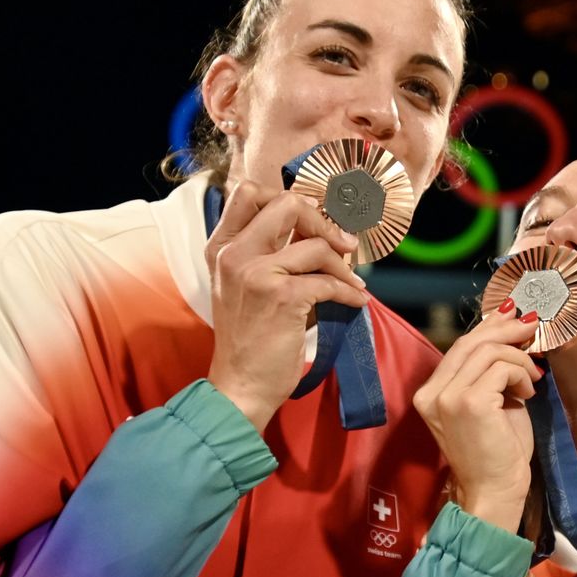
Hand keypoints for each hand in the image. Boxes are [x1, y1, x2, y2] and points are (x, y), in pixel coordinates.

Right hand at [205, 181, 368, 430]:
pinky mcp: (280, 296)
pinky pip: (329, 281)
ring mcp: (254, 273)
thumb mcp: (244, 286)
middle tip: (341, 244)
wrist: (240, 384)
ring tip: (352, 281)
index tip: (313, 220)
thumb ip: (267, 252)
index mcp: (220, 247)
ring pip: (315, 244)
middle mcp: (233, 254)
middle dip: (322, 221)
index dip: (290, 198)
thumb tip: (318, 228)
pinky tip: (355, 302)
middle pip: (287, 203)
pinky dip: (349, 291)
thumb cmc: (248, 337)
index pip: (250, 192)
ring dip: (342, 264)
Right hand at [413, 304, 541, 531]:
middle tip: (532, 327)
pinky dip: (521, 374)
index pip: (460, 347)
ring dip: (519, 359)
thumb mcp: (489, 403)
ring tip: (533, 378)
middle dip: (506, 329)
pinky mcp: (469, 403)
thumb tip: (508, 329)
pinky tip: (528, 392)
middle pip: (471, 342)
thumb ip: (490, 371)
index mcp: (430, 393)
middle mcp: (432, 393)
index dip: (488, 327)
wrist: (495, 492)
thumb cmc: (496, 452)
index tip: (513, 316)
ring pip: (489, 352)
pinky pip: (501, 369)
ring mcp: (448, 398)